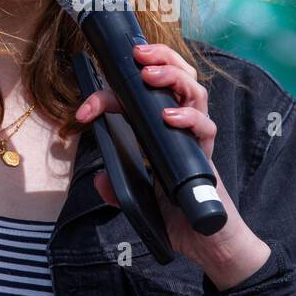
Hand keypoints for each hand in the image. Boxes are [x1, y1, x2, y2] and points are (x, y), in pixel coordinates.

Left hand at [74, 43, 270, 290]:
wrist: (208, 242)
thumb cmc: (178, 215)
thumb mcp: (138, 201)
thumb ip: (118, 190)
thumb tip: (100, 182)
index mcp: (162, 130)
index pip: (143, 96)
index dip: (115, 92)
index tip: (88, 105)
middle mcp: (183, 127)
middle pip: (179, 77)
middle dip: (159, 58)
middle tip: (137, 53)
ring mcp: (197, 139)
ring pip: (195, 91)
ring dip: (172, 77)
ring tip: (150, 74)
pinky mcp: (207, 156)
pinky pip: (206, 128)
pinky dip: (189, 118)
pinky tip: (171, 117)